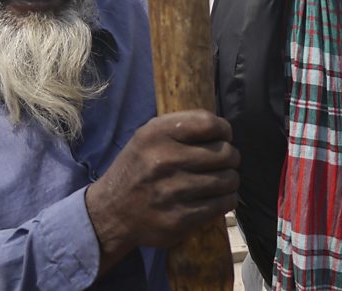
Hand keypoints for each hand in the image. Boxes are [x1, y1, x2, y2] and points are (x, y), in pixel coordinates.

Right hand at [85, 110, 239, 269]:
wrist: (111, 212)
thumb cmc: (138, 168)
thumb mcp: (148, 137)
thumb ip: (182, 127)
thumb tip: (224, 129)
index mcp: (156, 134)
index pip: (210, 123)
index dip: (224, 130)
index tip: (223, 137)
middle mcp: (164, 160)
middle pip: (225, 153)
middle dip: (230, 157)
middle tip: (223, 162)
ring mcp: (173, 191)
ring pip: (228, 180)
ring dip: (230, 180)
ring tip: (222, 180)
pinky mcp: (180, 218)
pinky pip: (223, 204)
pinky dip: (227, 199)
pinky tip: (218, 197)